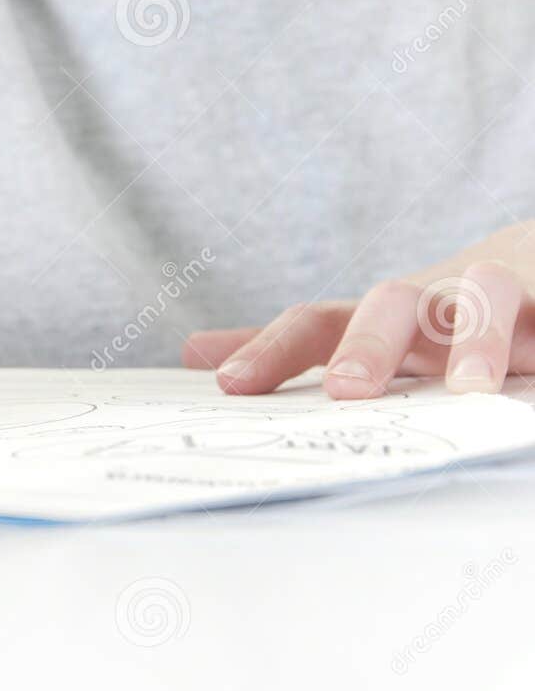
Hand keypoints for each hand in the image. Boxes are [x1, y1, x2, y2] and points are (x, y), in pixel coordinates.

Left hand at [181, 225, 534, 399]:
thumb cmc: (442, 309)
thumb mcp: (368, 328)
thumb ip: (292, 346)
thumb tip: (191, 352)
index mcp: (382, 316)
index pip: (316, 324)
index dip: (273, 350)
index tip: (229, 384)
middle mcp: (433, 302)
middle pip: (392, 306)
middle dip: (368, 345)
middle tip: (348, 390)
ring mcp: (499, 299)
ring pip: (488, 302)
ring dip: (478, 342)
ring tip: (473, 391)